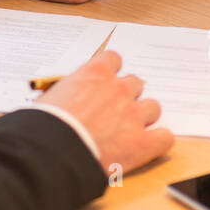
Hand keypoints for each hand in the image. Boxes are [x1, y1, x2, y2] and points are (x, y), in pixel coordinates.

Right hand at [39, 50, 173, 174]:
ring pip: (153, 107)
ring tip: (130, 129)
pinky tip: (148, 145)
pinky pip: (164, 137)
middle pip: (135, 83)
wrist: (52, 150)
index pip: (114, 59)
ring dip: (143, 116)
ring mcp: (133, 115)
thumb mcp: (51, 94)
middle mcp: (119, 89)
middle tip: (114, 110)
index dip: (111, 71)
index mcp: (96, 72)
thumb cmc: (44, 123)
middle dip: (127, 95)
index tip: (105, 81)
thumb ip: (70, 89)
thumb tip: (70, 96)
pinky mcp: (142, 143)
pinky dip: (158, 140)